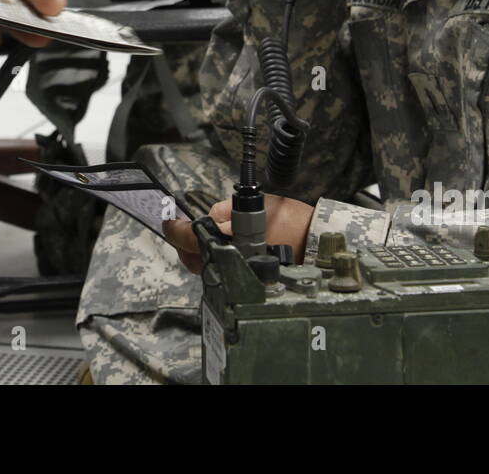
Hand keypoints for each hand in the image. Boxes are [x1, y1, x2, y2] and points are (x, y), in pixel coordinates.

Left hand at [162, 194, 314, 274]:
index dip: (175, 230)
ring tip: (202, 237)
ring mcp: (240, 275)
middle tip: (182, 228)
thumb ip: (229, 210)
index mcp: (233, 241)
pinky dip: (215, 261)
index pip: (192, 238)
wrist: (320, 246)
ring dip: (198, 253)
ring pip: (206, 268)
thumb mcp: (261, 206)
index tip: (168, 221)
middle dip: (184, 245)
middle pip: (194, 260)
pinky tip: (220, 249)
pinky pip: (222, 273)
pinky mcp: (248, 283)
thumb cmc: (294, 223)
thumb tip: (210, 215)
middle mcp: (233, 262)